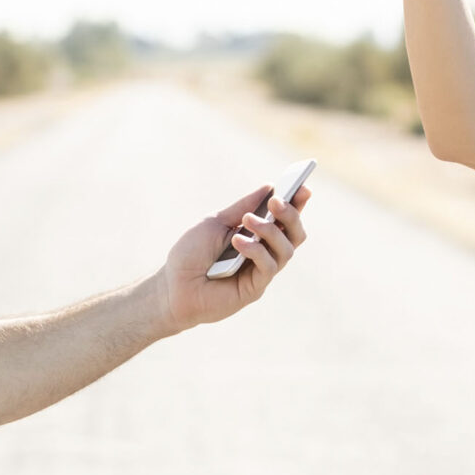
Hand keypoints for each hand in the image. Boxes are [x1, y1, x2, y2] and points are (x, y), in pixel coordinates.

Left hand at [158, 182, 310, 333]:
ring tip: (249, 220)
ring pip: (286, 250)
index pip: (285, 218)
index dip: (298, 203)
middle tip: (277, 201)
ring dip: (271, 231)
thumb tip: (269, 187)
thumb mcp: (215, 222)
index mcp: (257, 235)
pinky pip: (268, 267)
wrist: (171, 286)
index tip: (303, 186)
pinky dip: (256, 251)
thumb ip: (243, 207)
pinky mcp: (255, 288)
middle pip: (295, 234)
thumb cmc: (190, 254)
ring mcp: (261, 272)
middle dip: (291, 215)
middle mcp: (264, 253)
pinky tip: (237, 242)